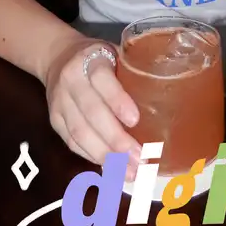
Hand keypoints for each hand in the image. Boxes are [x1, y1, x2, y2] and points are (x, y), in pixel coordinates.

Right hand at [43, 36, 141, 177]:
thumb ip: (135, 71)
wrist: (57, 56)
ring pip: (80, 132)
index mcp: (90, 58)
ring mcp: (59, 101)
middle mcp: (71, 79)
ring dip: (106, 156)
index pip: (101, 78)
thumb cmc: (100, 58)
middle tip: (139, 158)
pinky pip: (73, 143)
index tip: (135, 120)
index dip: (117, 100)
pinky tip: (111, 168)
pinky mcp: (54, 120)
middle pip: (91, 112)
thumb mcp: (116, 53)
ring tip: (129, 172)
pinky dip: (93, 157)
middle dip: (115, 139)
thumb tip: (171, 99)